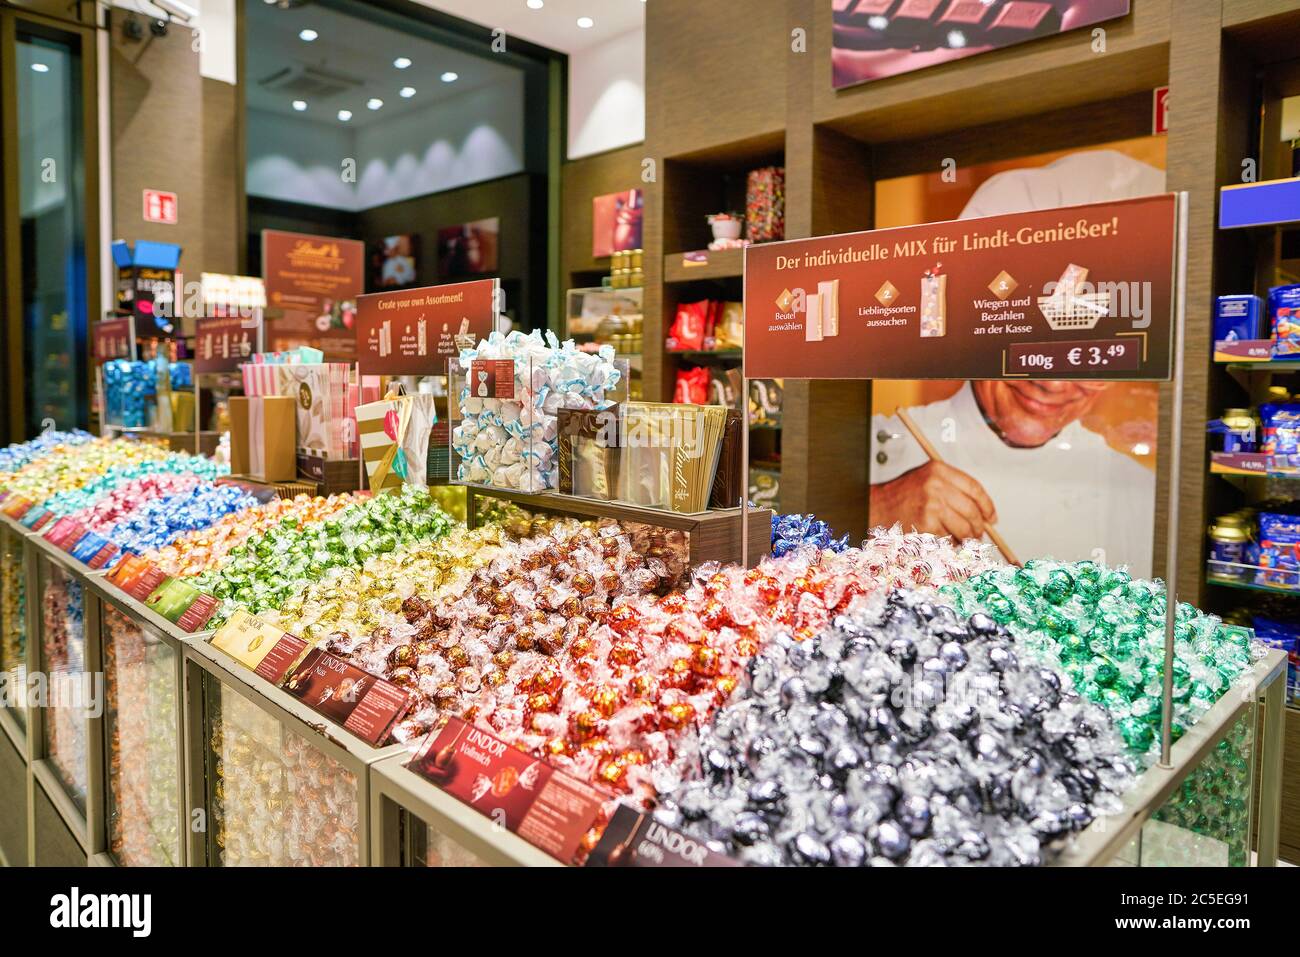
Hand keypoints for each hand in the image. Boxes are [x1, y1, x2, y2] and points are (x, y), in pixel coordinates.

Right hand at [868, 461, 997, 542]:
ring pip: (964, 528)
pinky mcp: (926, 524)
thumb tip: (982, 511)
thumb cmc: (902, 495)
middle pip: (972, 511)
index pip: (974, 488)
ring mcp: (932, 506)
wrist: (876, 507)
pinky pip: (949, 539)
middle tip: (978, 533)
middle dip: (978, 527)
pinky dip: (951, 545)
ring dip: (967, 538)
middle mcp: (936, 486)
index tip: (991, 517)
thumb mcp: (926, 479)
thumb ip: (952, 488)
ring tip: (963, 540)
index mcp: (938, 470)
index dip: (987, 505)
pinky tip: (945, 542)